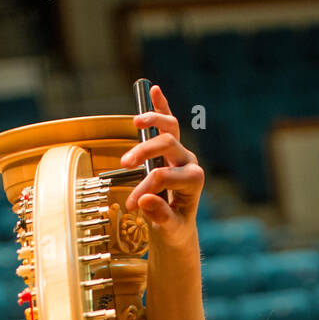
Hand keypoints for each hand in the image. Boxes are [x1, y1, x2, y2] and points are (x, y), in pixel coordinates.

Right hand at [119, 83, 203, 246]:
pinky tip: (155, 90)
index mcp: (194, 181)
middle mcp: (190, 162)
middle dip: (143, 152)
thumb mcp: (169, 229)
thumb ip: (160, 216)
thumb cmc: (173, 228)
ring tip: (136, 123)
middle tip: (124, 164)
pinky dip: (161, 106)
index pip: (163, 175)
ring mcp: (182, 153)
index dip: (143, 188)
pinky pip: (169, 122)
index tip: (131, 204)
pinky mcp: (174, 149)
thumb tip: (144, 200)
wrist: (178, 226)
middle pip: (166, 144)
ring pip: (170, 127)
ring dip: (151, 121)